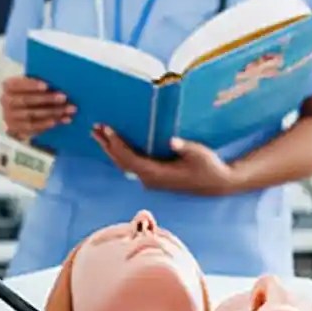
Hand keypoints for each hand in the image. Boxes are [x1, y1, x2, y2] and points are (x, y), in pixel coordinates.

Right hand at [0, 75, 74, 139]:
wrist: (17, 111)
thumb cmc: (28, 92)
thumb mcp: (29, 84)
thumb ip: (38, 83)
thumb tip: (58, 82)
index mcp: (8, 86)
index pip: (17, 84)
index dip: (31, 85)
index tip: (46, 86)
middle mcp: (6, 101)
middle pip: (26, 100)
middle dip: (47, 99)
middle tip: (63, 98)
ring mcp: (10, 116)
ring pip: (32, 115)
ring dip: (52, 113)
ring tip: (67, 110)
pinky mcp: (16, 129)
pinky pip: (33, 128)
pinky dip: (48, 124)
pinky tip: (60, 120)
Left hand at [92, 125, 236, 195]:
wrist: (217, 183)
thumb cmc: (209, 166)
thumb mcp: (198, 153)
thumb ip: (184, 147)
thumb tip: (172, 141)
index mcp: (158, 174)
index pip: (131, 159)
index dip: (117, 145)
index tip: (107, 130)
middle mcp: (151, 179)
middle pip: (122, 162)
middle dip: (108, 145)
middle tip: (95, 128)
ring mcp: (151, 179)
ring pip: (125, 165)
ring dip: (111, 149)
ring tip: (99, 134)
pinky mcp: (154, 176)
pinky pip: (132, 165)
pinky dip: (121, 153)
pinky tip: (115, 144)